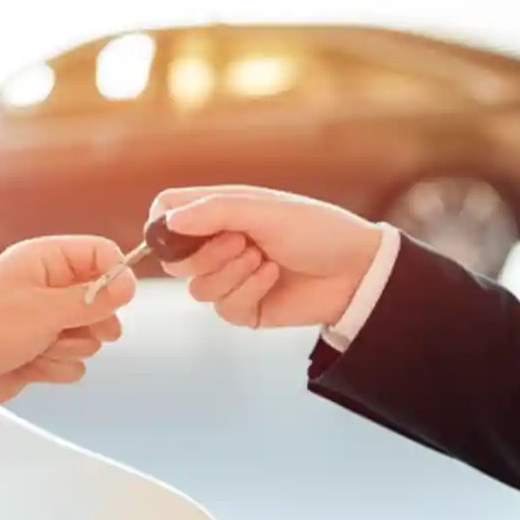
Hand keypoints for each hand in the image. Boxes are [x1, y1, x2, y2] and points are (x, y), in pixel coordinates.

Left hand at [0, 236, 134, 419]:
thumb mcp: (43, 310)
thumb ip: (92, 299)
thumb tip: (130, 286)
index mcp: (45, 260)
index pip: (100, 253)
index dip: (115, 275)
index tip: (118, 301)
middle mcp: (48, 287)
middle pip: (102, 298)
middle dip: (95, 320)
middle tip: (78, 328)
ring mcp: (45, 321)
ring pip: (90, 335)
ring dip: (71, 348)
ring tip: (39, 348)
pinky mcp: (41, 352)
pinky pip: (73, 361)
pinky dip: (57, 368)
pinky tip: (30, 365)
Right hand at [149, 185, 381, 328]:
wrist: (357, 270)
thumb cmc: (317, 229)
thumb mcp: (265, 210)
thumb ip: (214, 212)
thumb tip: (167, 221)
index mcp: (220, 211)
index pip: (167, 212)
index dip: (162, 225)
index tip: (175, 231)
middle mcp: (220, 244)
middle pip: (175, 259)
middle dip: (204, 254)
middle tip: (241, 241)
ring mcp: (232, 278)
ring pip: (198, 288)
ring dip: (231, 273)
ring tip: (264, 258)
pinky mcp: (247, 308)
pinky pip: (225, 309)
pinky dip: (248, 291)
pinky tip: (273, 276)